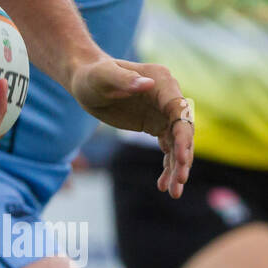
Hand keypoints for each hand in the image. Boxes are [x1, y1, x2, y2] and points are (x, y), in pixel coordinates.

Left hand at [68, 56, 193, 197]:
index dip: (182, 136)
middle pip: (183, 131)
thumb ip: (124, 79)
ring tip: (173, 192)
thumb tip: (147, 84)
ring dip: (177, 167)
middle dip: (183, 157)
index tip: (181, 158)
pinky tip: (162, 185)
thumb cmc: (92, 75)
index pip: (179, 112)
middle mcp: (168, 97)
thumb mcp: (103, 76)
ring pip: (177, 143)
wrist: (85, 81)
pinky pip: (167, 148)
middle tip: (179, 182)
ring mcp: (163, 113)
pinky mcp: (155, 125)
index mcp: (162, 82)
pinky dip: (167, 166)